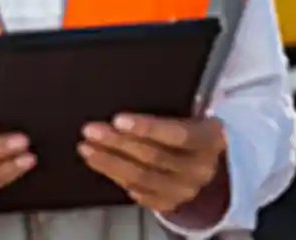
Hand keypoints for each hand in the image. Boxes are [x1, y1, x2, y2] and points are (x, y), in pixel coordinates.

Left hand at [77, 113, 227, 215]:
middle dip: (118, 143)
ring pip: (143, 178)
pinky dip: (118, 178)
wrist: (208, 160)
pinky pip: (139, 193)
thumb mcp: (188, 112)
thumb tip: (127, 93)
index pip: (179, 135)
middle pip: (154, 157)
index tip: (118, 119)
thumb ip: (165, 107)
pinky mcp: (171, 203)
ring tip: (87, 148)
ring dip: (110, 162)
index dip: (147, 128)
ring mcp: (186, 190)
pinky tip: (102, 165)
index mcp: (209, 139)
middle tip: (90, 131)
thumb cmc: (189, 127)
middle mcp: (200, 169)